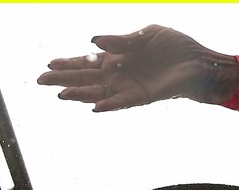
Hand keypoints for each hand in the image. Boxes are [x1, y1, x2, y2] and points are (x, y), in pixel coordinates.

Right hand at [37, 25, 233, 111]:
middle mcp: (116, 75)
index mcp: (115, 58)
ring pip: (96, 93)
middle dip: (62, 79)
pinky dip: (108, 105)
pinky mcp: (140, 97)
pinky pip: (120, 103)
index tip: (49, 63)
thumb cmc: (174, 46)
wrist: (197, 61)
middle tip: (41, 80)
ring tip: (62, 94)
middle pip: (83, 78)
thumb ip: (122, 40)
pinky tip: (95, 106)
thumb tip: (94, 41)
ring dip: (79, 94)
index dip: (67, 63)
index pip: (85, 62)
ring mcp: (126, 88)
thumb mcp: (147, 34)